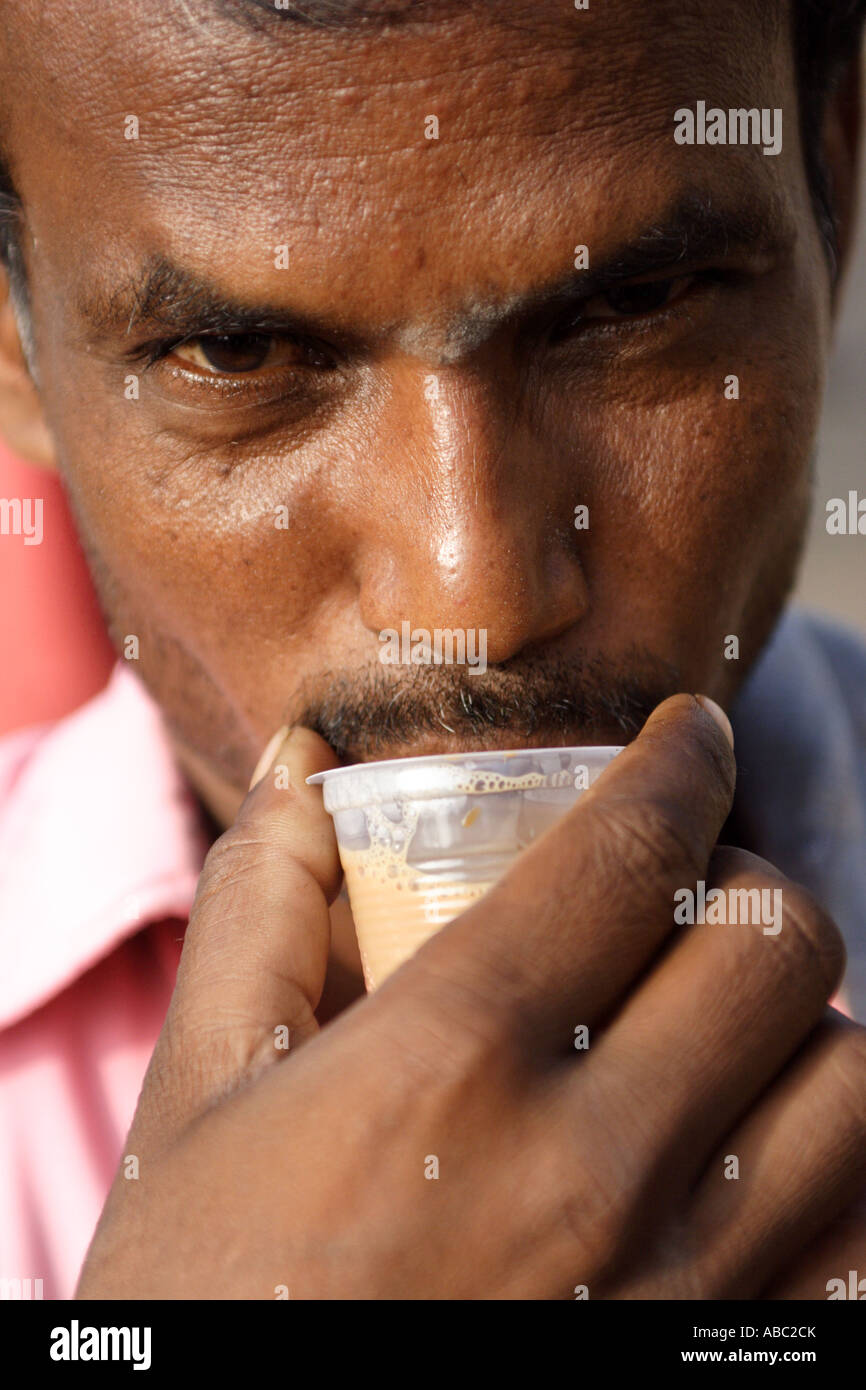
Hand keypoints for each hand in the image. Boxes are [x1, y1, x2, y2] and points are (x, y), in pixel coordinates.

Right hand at [75, 696, 865, 1298]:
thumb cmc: (202, 1308)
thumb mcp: (193, 1107)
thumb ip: (258, 918)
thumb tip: (303, 771)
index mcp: (448, 1067)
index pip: (626, 852)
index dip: (683, 761)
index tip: (694, 734)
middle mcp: (587, 1172)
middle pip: (775, 945)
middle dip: (749, 877)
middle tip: (694, 886)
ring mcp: (677, 1295)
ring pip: (852, 1087)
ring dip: (807, 1025)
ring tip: (731, 1026)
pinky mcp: (718, 1378)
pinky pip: (861, 1242)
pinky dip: (835, 1173)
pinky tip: (758, 1158)